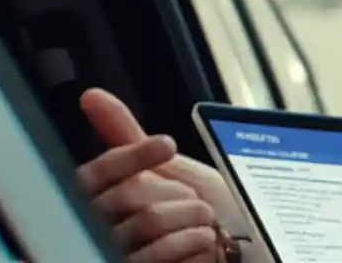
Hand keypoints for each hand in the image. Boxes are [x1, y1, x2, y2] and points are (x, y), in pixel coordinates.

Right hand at [77, 88, 244, 261]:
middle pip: (126, 194)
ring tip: (207, 224)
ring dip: (191, 216)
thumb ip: (126, 135)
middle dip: (176, 191)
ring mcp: (123, 256)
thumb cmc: (210, 209)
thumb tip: (91, 95)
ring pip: (147, 220)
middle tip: (199, 201)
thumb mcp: (171, 168)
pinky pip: (158, 253)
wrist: (250, 251)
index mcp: (106, 201)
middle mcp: (104, 234)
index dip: (132, 155)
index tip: (168, 145)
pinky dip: (193, 242)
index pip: (95, 173)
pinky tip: (207, 244)